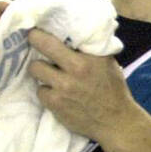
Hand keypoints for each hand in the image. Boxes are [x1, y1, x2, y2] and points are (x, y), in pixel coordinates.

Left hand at [27, 29, 136, 143]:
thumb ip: (89, 48)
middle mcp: (70, 76)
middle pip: (36, 59)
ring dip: (42, 73)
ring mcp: (60, 92)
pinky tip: (57, 92)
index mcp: (83, 62)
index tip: (35, 33)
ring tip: (51, 74)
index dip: (37, 36)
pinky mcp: (55, 106)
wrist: (116, 120)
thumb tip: (72, 31)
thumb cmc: (113, 88)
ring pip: (36, 73)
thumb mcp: (107, 62)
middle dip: (37, 54)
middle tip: (41, 53)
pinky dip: (47, 91)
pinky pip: (40, 92)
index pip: (49, 42)